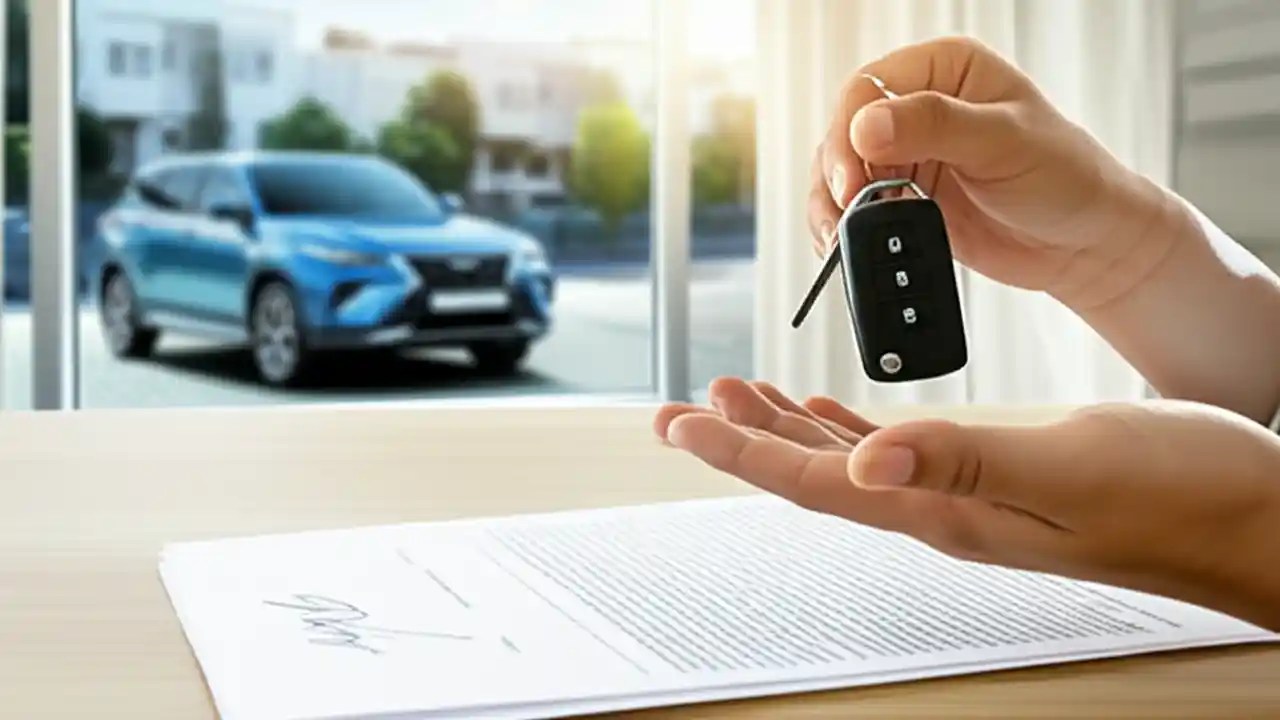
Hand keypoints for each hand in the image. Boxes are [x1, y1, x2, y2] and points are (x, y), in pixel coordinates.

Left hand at [656, 379, 1279, 630]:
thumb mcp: (1073, 466)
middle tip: (679, 411)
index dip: (742, 454)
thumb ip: (967, 463)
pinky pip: (896, 452)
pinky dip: (848, 428)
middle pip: (815, 475)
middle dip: (741, 441)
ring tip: (733, 397)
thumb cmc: (1182, 494)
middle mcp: (943, 507)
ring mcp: (966, 493)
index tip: (681, 425)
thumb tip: (868, 464)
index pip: (818, 484)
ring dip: (784, 429)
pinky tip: (831, 414)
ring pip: (848, 460)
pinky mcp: (994, 473)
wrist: (1253, 516)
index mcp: (949, 510)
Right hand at [811, 36, 1177, 310]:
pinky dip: (843, 225)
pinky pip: (853, 206)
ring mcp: (908, 154)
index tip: (855, 177)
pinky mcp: (903, 197)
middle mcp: (920, 106)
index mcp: (946, 69)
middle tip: (850, 208)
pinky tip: (846, 241)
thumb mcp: (1005, 142)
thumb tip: (868, 125)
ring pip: (840, 169)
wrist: (1084, 245)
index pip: (869, 86)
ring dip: (832, 203)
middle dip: (838, 173)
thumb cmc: (1066, 179)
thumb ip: (935, 125)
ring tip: (842, 234)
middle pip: (844, 129)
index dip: (850, 131)